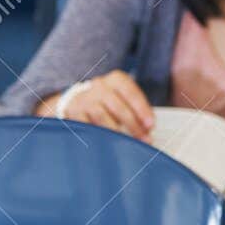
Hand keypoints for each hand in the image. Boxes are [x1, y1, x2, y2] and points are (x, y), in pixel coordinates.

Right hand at [37, 70, 153, 139]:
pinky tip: (107, 143)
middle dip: (133, 125)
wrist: (78, 100)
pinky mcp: (73, 111)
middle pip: (118, 107)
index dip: (142, 109)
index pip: (131, 92)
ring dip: (117, 133)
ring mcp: (85, 98)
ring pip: (102, 117)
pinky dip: (98, 135)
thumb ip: (136, 110)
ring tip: (127, 144)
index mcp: (116, 80)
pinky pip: (87, 125)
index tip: (150, 125)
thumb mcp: (124, 98)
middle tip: (144, 139)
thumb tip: (147, 129)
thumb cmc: (110, 101)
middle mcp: (100, 86)